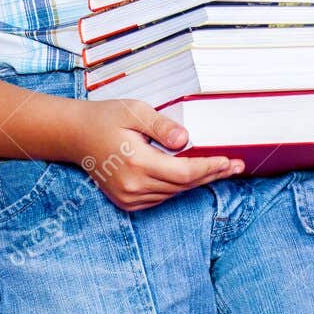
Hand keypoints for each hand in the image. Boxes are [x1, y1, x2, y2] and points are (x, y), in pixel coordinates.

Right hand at [70, 97, 243, 210]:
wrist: (75, 136)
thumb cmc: (106, 118)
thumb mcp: (135, 111)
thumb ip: (162, 126)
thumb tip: (187, 140)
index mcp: (137, 164)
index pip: (184, 172)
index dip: (210, 167)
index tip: (230, 161)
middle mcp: (134, 187)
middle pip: (183, 185)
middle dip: (212, 175)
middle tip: (237, 166)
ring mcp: (129, 198)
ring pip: (174, 193)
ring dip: (198, 181)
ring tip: (221, 169)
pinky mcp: (127, 202)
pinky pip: (162, 197)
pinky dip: (179, 187)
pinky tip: (193, 175)